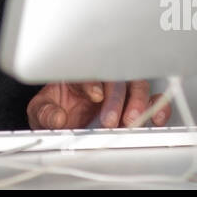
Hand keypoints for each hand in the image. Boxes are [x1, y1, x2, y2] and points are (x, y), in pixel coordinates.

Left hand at [26, 80, 170, 130]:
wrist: (58, 126)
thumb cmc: (53, 111)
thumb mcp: (40, 111)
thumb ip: (46, 113)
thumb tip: (57, 118)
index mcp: (78, 75)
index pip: (89, 70)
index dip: (93, 82)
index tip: (94, 95)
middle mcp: (101, 80)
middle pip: (116, 78)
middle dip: (116, 98)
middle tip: (111, 119)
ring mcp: (118, 92)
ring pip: (136, 86)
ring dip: (137, 103)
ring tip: (131, 121)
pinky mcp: (132, 105)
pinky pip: (150, 100)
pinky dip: (157, 106)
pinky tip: (155, 117)